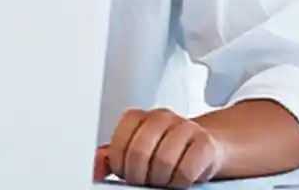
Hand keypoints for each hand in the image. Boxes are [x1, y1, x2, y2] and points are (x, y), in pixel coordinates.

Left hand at [102, 108, 226, 187]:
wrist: (205, 147)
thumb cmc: (163, 150)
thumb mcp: (133, 151)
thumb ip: (111, 158)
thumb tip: (94, 167)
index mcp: (137, 117)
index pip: (119, 143)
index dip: (120, 165)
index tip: (125, 172)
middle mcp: (160, 117)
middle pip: (139, 152)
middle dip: (138, 174)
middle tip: (143, 180)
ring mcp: (185, 127)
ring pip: (163, 161)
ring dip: (159, 179)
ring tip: (160, 179)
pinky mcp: (204, 143)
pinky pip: (185, 170)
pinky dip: (178, 182)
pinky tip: (177, 179)